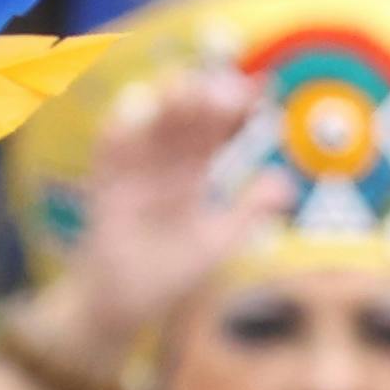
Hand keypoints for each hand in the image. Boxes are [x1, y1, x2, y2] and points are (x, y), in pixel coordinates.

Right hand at [23, 65, 276, 369]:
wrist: (121, 304)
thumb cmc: (168, 270)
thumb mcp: (217, 240)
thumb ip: (249, 211)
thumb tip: (286, 182)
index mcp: (191, 174)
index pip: (216, 132)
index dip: (236, 109)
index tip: (261, 88)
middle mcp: (162, 166)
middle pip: (184, 122)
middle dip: (204, 99)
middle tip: (229, 85)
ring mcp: (132, 174)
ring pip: (148, 129)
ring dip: (165, 107)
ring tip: (187, 87)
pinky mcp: (104, 189)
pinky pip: (108, 155)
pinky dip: (119, 133)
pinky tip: (135, 110)